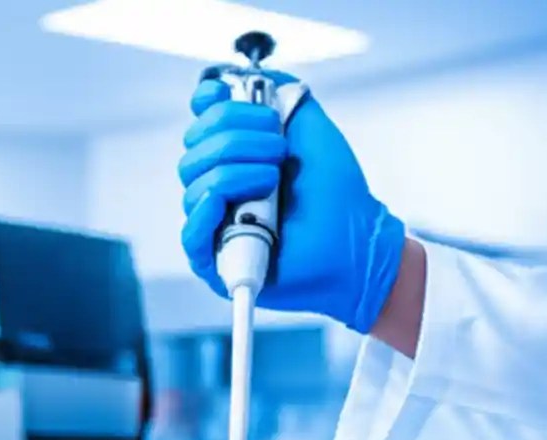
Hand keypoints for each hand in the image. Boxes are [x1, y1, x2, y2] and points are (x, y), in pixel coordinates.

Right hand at [178, 74, 406, 332]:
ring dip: (236, 172)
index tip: (226, 92)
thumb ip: (283, 97)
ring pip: (196, 184)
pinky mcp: (214, 260)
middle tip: (278, 148)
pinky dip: (204, 211)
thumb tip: (251, 73)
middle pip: (195, 148)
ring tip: (273, 180)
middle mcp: (218, 186)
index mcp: (235, 155)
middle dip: (236, 138)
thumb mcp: (311, 130)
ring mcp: (214, 222)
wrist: (356, 241)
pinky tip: (223, 202)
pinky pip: (190, 233)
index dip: (209, 103)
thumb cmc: (336, 193)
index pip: (200, 122)